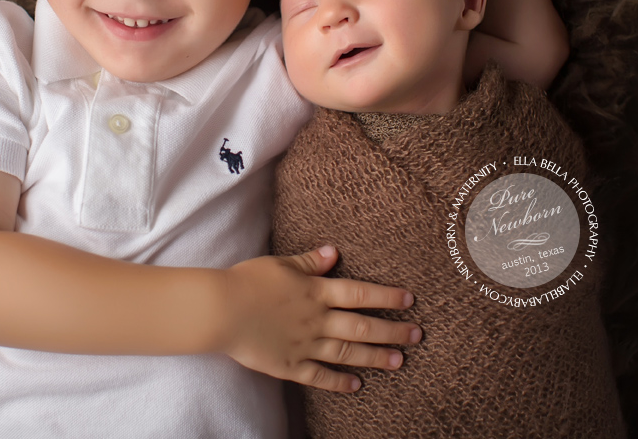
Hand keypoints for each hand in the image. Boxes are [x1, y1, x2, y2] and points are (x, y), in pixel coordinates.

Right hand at [217, 245, 420, 392]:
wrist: (221, 310)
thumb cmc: (248, 281)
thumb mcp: (281, 263)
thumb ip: (310, 262)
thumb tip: (334, 252)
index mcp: (316, 291)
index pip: (360, 293)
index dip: (387, 296)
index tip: (409, 300)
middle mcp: (317, 319)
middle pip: (362, 326)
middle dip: (392, 330)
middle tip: (417, 335)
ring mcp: (306, 345)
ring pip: (348, 352)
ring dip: (375, 357)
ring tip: (399, 361)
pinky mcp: (290, 365)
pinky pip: (320, 376)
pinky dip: (339, 382)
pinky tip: (356, 385)